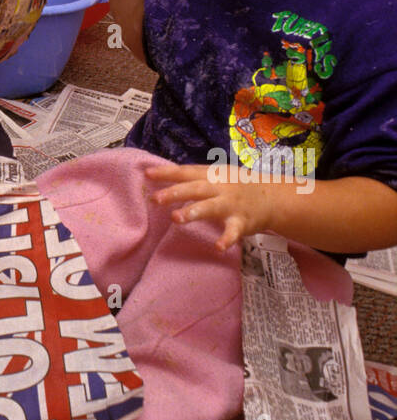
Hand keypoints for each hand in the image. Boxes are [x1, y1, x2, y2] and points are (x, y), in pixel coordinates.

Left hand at [145, 161, 274, 251]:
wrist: (271, 196)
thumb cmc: (237, 186)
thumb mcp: (217, 175)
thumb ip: (195, 178)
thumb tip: (165, 177)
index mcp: (212, 175)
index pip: (186, 172)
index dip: (166, 173)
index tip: (147, 174)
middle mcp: (220, 188)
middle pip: (195, 188)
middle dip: (175, 193)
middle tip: (155, 199)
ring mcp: (231, 204)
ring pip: (210, 207)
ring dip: (193, 212)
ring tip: (175, 218)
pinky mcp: (242, 222)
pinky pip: (233, 231)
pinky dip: (227, 239)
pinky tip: (218, 247)